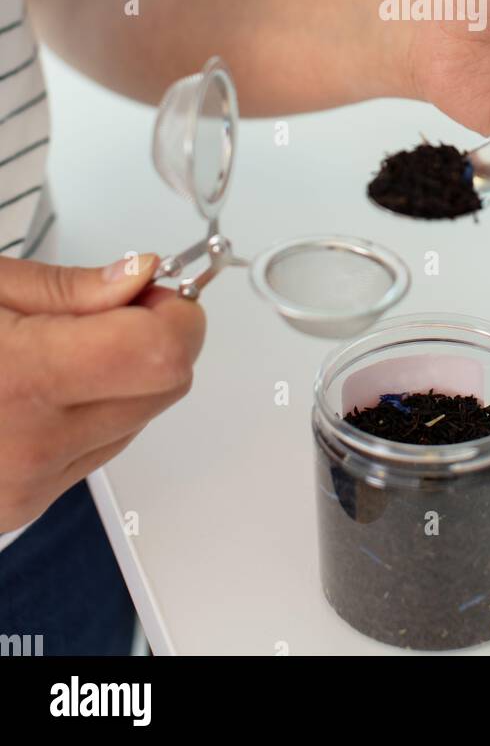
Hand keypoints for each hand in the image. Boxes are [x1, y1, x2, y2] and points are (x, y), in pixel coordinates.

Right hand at [0, 253, 204, 533]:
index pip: (161, 354)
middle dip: (159, 338)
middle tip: (119, 303)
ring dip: (128, 377)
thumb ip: (69, 289)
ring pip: (141, 421)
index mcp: (21, 380)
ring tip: (65, 345)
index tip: (156, 286)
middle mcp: (30, 447)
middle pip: (166, 388)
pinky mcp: (24, 506)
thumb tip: (141, 277)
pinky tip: (46, 384)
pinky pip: (100, 451)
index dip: (175, 311)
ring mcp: (28, 486)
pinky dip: (95, 412)